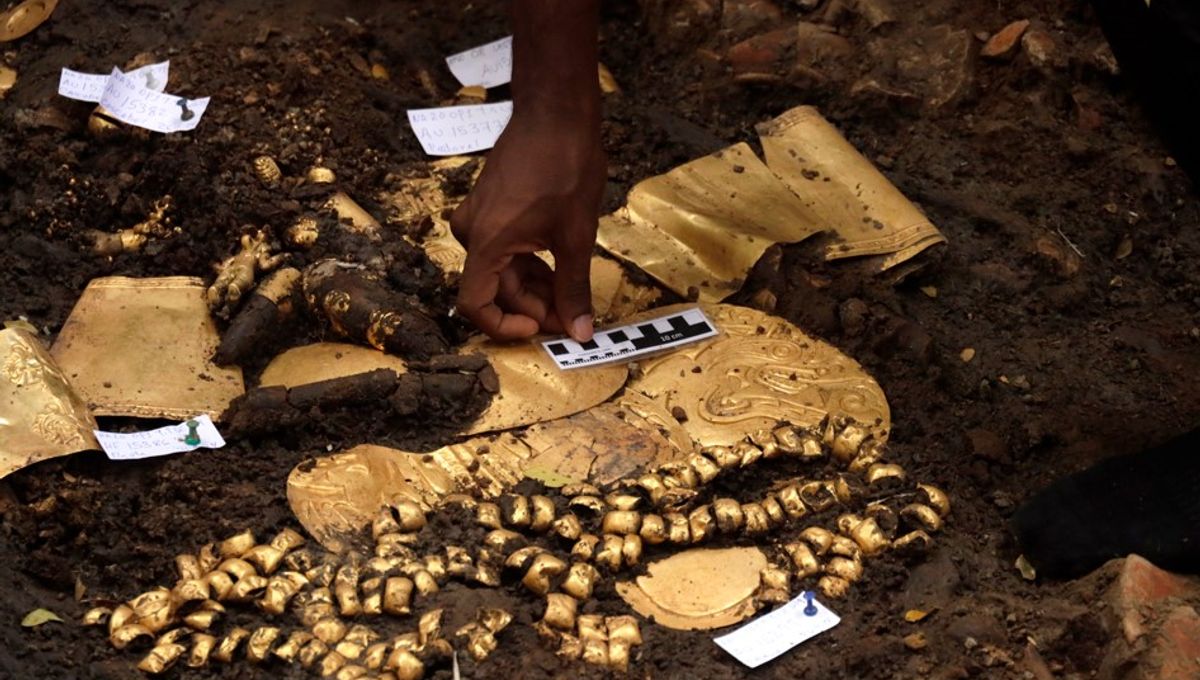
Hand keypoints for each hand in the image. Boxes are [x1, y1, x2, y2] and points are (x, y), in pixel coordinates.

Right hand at [450, 111, 604, 340]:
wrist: (556, 111)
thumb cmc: (565, 166)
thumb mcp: (576, 235)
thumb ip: (574, 288)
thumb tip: (579, 331)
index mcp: (486, 242)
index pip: (475, 305)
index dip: (506, 327)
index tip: (541, 328)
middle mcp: (472, 232)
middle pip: (496, 289)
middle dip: (535, 308)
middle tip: (574, 317)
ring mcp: (479, 217)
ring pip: (502, 270)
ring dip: (535, 288)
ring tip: (573, 294)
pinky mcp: (490, 207)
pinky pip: (504, 249)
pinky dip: (530, 264)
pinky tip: (561, 268)